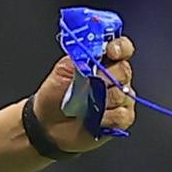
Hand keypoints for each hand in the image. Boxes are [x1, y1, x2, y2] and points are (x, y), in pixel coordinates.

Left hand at [31, 33, 136, 152]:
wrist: (47, 123)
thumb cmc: (54, 95)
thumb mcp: (62, 70)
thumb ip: (80, 59)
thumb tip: (94, 53)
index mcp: (102, 61)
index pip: (121, 48)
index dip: (120, 48)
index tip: (111, 52)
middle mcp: (114, 78)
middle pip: (124, 71)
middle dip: (107, 77)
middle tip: (90, 84)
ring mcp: (120, 99)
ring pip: (123, 94)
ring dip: (104, 99)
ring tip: (87, 104)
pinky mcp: (120, 119)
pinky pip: (122, 115)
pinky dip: (108, 117)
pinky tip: (96, 119)